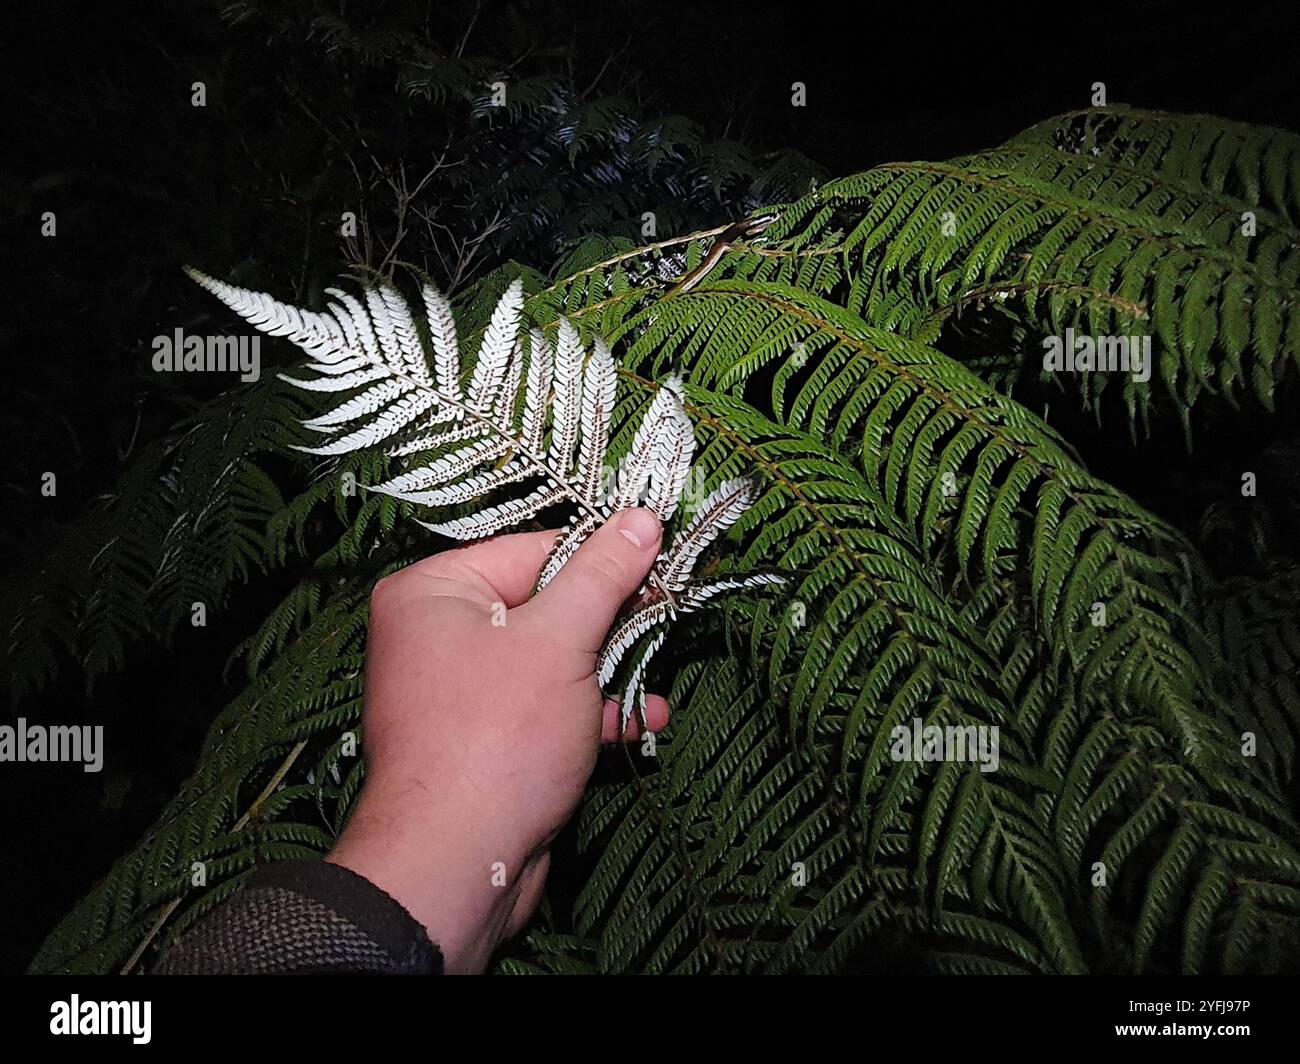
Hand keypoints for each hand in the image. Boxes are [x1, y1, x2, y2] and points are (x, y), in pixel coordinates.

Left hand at [326, 507, 667, 972]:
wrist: (456, 865)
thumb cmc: (494, 741)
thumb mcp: (560, 640)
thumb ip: (603, 576)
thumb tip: (640, 519)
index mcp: (433, 594)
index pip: (531, 550)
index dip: (598, 558)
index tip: (656, 560)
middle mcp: (438, 636)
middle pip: (544, 605)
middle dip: (608, 622)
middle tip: (664, 614)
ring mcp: (462, 692)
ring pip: (552, 660)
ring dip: (609, 671)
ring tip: (655, 678)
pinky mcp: (487, 740)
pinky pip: (545, 707)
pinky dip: (591, 712)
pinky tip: (642, 720)